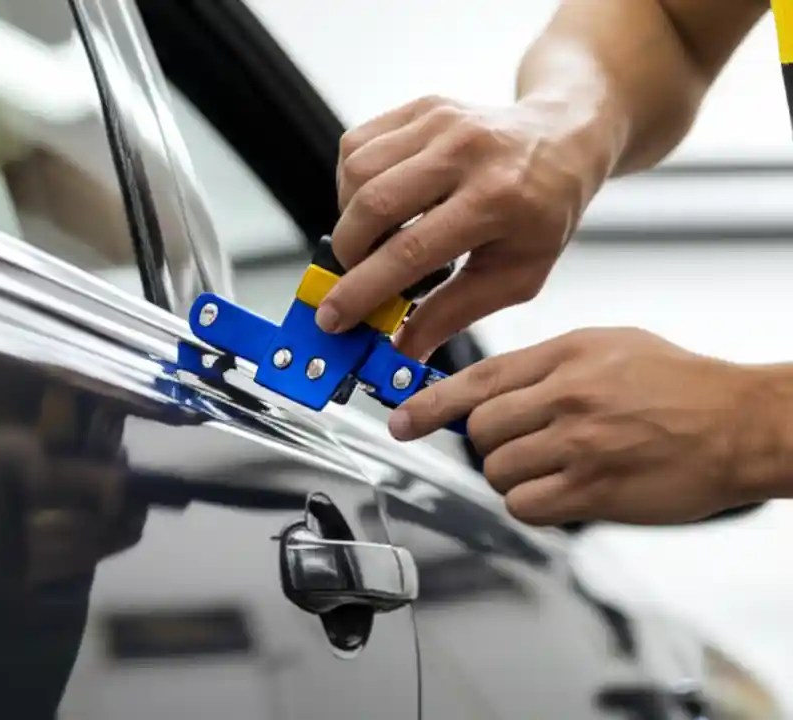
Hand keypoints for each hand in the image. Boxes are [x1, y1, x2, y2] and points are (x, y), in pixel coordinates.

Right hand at [321, 95, 615, 359]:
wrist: (564, 139)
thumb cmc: (543, 211)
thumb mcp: (518, 275)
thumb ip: (455, 313)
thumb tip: (401, 350)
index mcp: (499, 200)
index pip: (410, 251)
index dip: (362, 289)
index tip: (333, 317)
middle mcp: (467, 152)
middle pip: (373, 205)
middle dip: (348, 254)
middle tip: (354, 278)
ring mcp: (442, 121)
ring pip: (357, 171)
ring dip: (348, 216)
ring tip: (372, 238)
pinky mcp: (421, 106)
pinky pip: (356, 144)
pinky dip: (350, 182)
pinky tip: (375, 201)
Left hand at [388, 328, 791, 525]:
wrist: (743, 423)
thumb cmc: (681, 384)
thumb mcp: (608, 346)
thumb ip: (545, 364)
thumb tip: (490, 385)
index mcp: (566, 355)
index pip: (476, 379)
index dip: (427, 404)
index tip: (401, 421)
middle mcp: (567, 396)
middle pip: (480, 430)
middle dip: (488, 444)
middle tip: (518, 444)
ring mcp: (579, 444)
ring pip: (498, 470)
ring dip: (512, 476)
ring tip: (552, 467)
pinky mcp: (594, 489)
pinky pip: (526, 505)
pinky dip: (533, 504)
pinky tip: (561, 491)